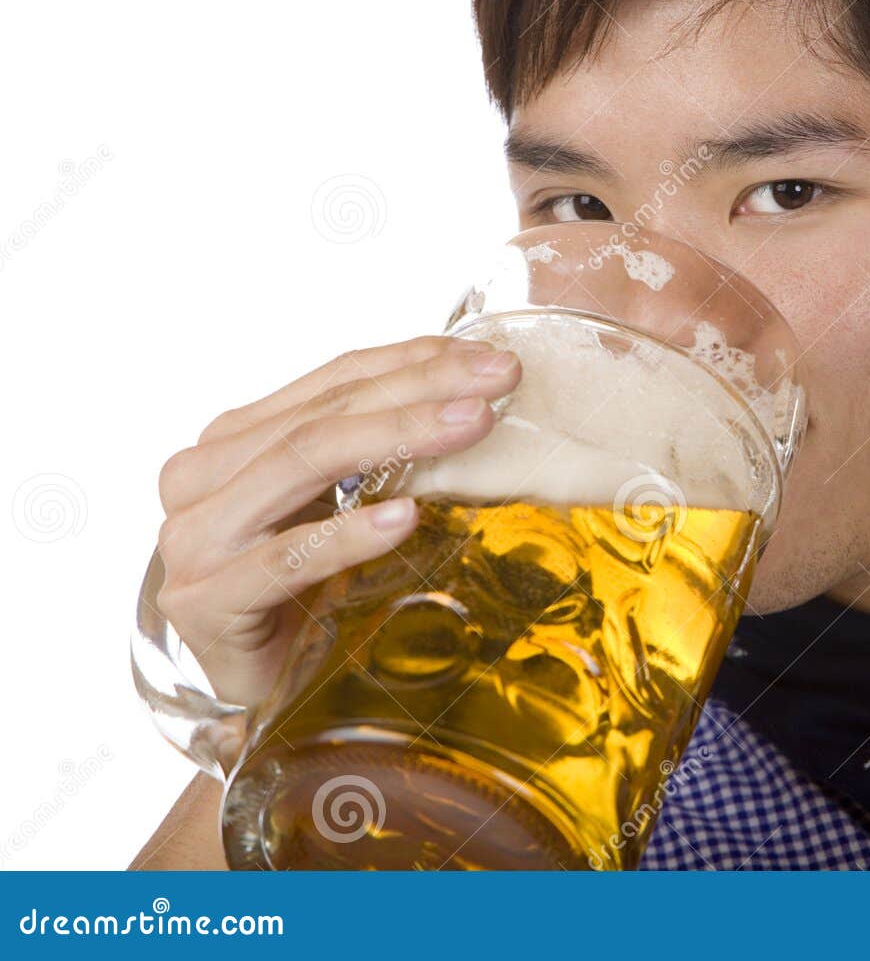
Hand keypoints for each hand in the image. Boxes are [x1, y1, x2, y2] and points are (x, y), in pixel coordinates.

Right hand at [150, 335, 520, 705]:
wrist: (256, 687)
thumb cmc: (304, 589)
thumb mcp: (339, 505)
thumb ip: (374, 453)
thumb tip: (470, 395)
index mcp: (233, 439)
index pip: (334, 380)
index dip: (413, 360)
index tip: (490, 356)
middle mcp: (200, 477)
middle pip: (323, 417)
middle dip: (420, 390)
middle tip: (500, 380)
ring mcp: (194, 539)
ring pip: (301, 464)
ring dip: (398, 438)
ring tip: (473, 424)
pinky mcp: (204, 601)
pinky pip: (287, 557)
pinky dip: (349, 534)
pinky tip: (405, 518)